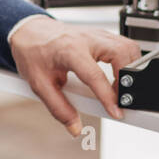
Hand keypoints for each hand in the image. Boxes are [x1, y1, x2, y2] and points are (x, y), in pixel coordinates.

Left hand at [9, 16, 141, 136]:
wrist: (29, 32)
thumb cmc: (33, 53)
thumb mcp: (39, 85)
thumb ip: (58, 108)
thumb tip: (74, 127)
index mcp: (70, 50)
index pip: (96, 74)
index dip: (108, 96)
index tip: (116, 111)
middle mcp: (87, 39)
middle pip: (121, 53)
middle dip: (127, 78)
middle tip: (120, 97)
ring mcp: (96, 34)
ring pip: (127, 47)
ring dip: (130, 68)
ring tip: (117, 87)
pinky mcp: (101, 35)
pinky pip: (123, 45)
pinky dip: (127, 60)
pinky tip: (117, 74)